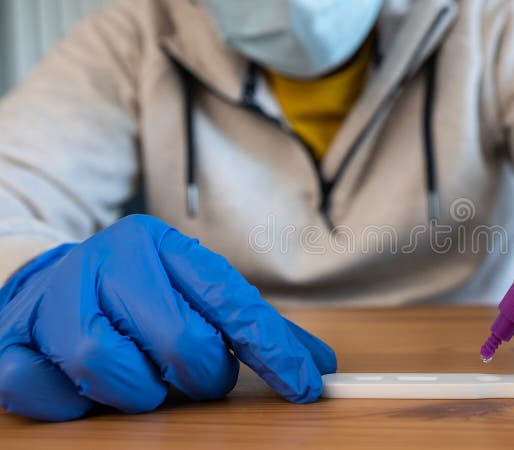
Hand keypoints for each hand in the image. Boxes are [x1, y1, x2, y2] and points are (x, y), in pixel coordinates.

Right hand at [0, 215, 335, 420]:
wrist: (43, 280)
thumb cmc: (136, 294)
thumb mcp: (195, 294)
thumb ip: (256, 330)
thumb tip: (318, 367)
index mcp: (162, 245)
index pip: (232, 301)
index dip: (274, 351)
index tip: (303, 387)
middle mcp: (109, 261)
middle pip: (181, 340)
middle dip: (200, 375)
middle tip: (197, 376)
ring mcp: (55, 297)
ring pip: (109, 366)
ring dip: (137, 391)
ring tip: (140, 376)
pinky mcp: (9, 337)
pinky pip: (45, 390)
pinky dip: (73, 403)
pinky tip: (83, 386)